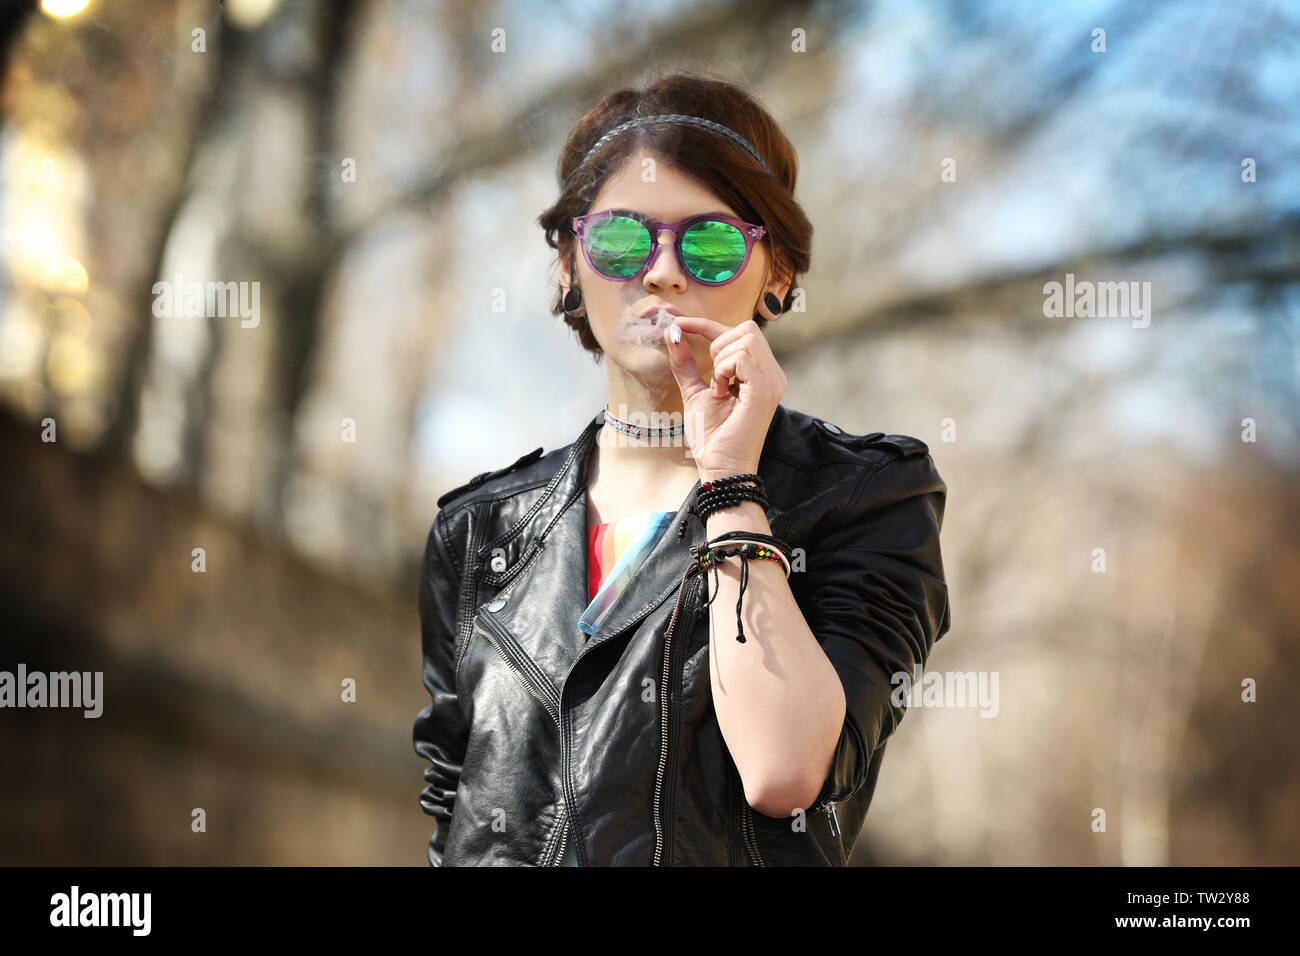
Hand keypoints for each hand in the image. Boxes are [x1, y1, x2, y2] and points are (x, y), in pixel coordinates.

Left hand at [663, 314, 785, 480]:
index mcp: (760, 372)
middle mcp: (772, 373)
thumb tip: (672, 333)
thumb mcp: (695, 392)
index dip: (706, 324)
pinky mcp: (765, 389)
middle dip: (718, 344)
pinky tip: (722, 393)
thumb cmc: (712, 437)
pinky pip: (741, 356)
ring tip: (719, 389)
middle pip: (747, 328)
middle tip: (713, 379)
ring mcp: (772, 380)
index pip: (739, 332)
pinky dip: (723, 370)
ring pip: (745, 338)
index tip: (678, 323)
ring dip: (721, 360)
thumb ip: (686, 363)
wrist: (721, 467)